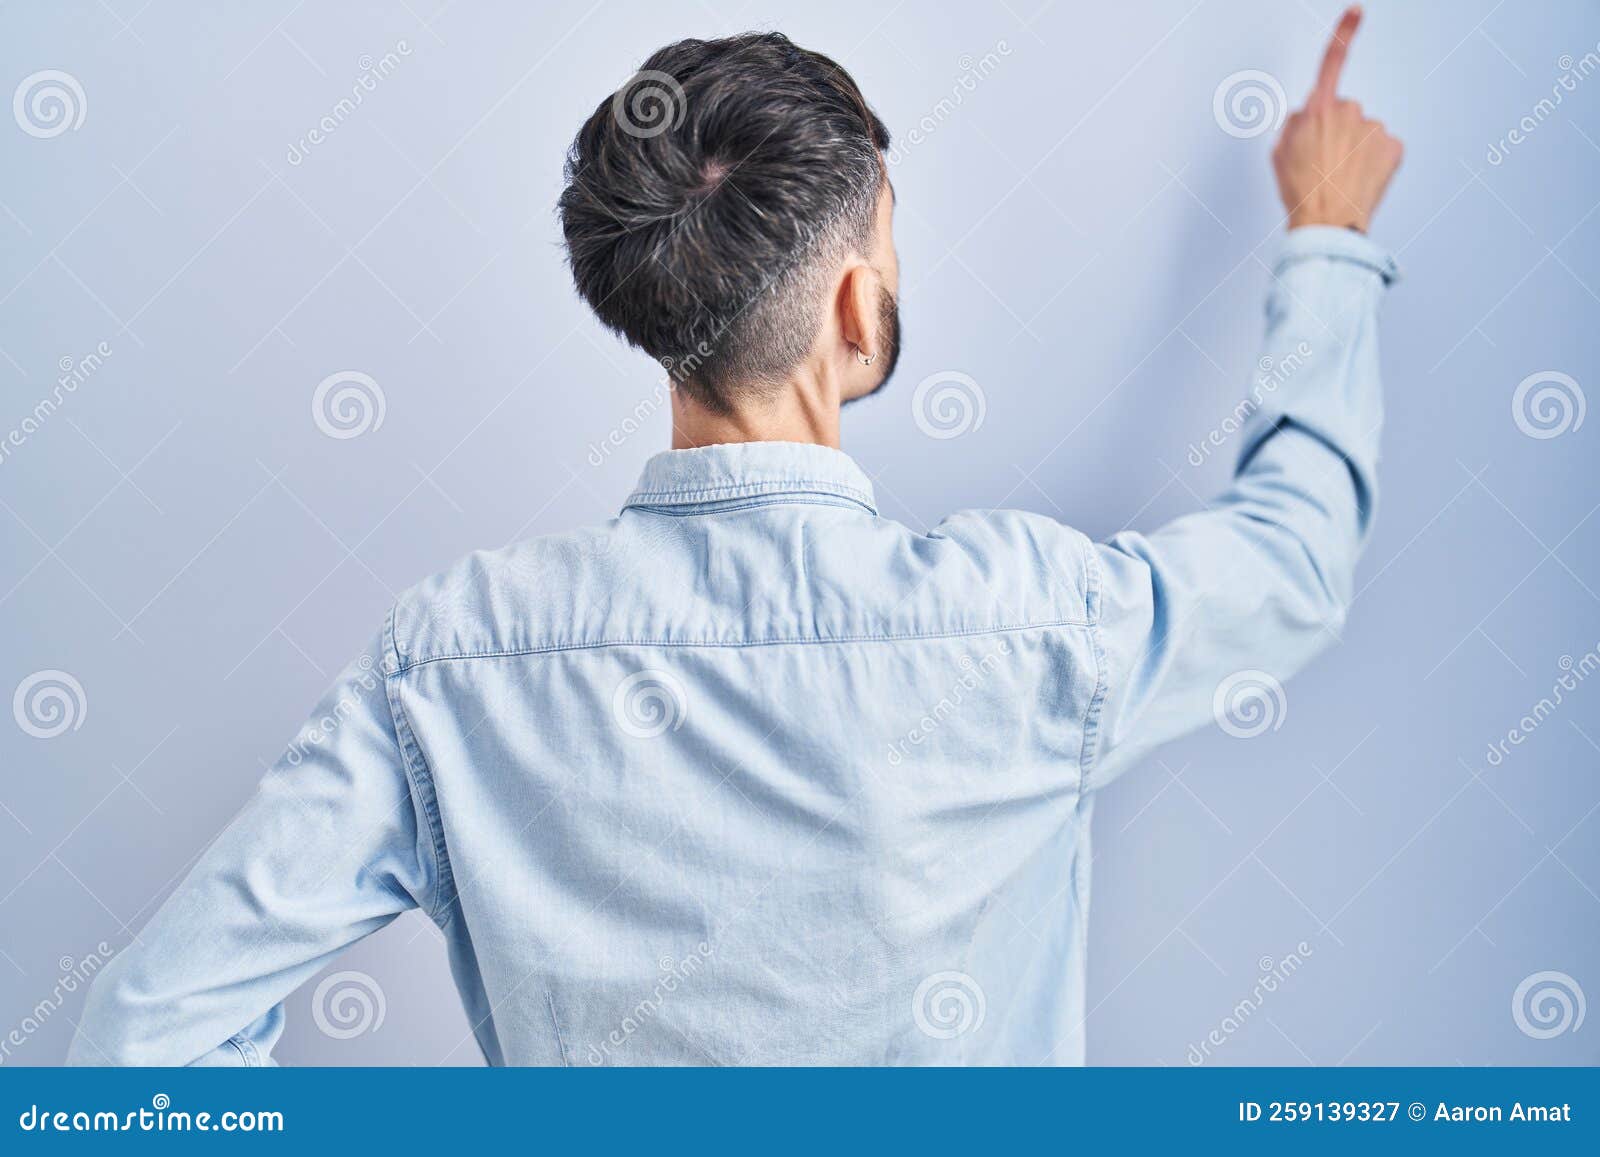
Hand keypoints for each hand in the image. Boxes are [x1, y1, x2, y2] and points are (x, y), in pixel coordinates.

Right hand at [1272, 6, 1402, 232]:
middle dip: (1336, 131)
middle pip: (1344, 112)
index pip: (1331, 63)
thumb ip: (1293, 124)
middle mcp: (1350, 112)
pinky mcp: (1393, 147)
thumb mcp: (1279, 154)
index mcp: (1318, 111)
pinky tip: (1359, 180)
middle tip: (1324, 163)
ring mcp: (1375, 129)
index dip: (1344, 34)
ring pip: (1364, 132)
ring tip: (1340, 177)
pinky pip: (1382, 148)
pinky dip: (1373, 161)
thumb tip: (1307, 114)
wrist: (1327, 223)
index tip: (1357, 11)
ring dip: (1354, 149)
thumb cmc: (1301, 192)